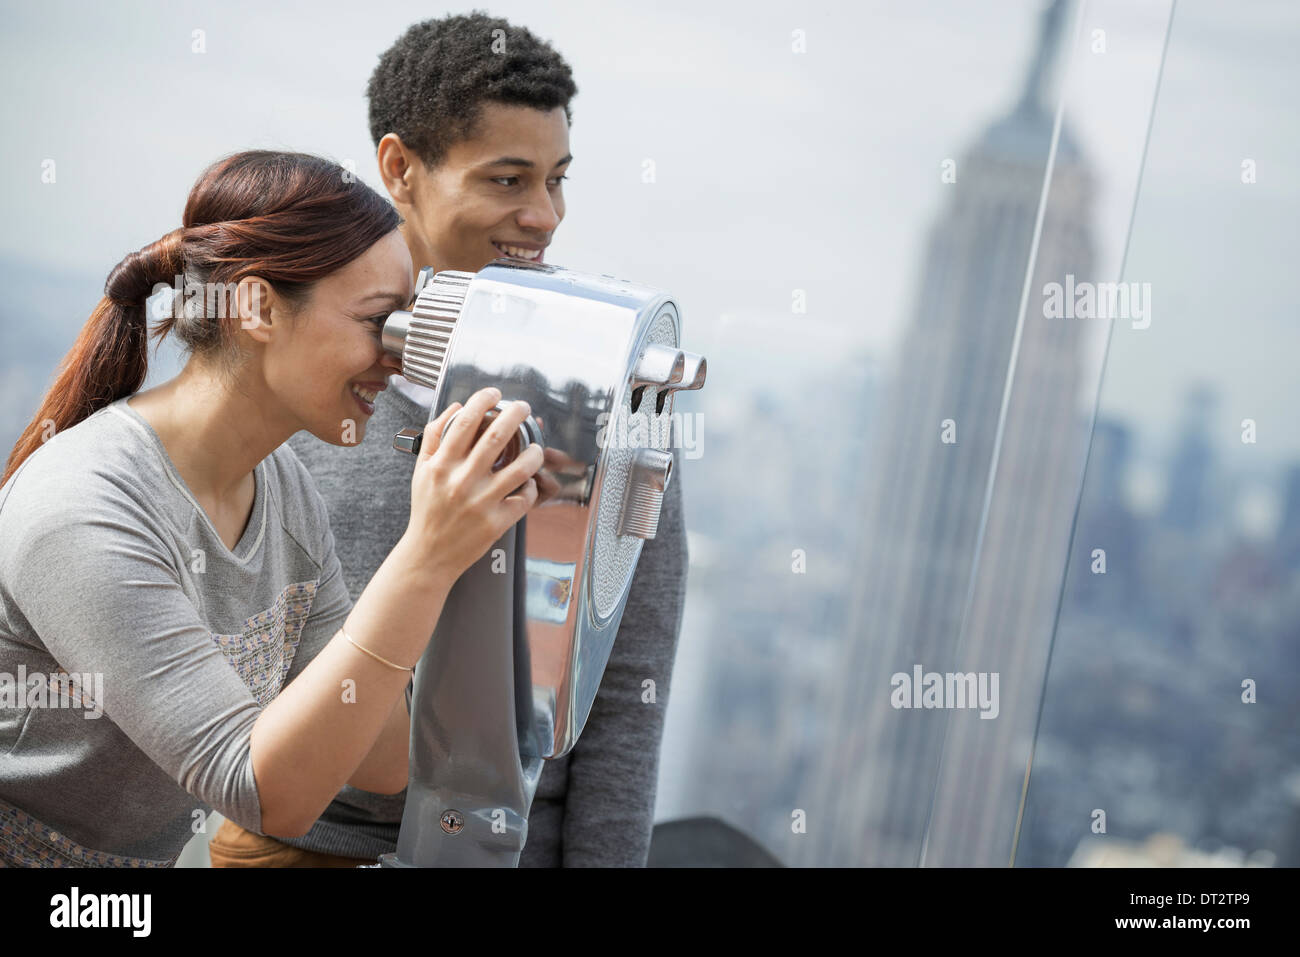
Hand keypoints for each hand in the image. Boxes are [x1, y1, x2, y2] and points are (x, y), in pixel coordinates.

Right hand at [402, 386, 544, 581]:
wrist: (429, 554)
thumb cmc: (427, 510)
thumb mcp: (421, 470)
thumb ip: (434, 436)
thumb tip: (457, 408)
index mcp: (442, 465)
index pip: (465, 422)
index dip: (484, 401)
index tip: (495, 393)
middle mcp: (461, 481)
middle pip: (497, 437)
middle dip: (516, 415)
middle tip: (524, 408)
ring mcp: (481, 502)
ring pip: (520, 467)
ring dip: (534, 453)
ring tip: (536, 447)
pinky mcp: (496, 522)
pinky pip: (525, 498)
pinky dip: (531, 487)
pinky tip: (527, 483)